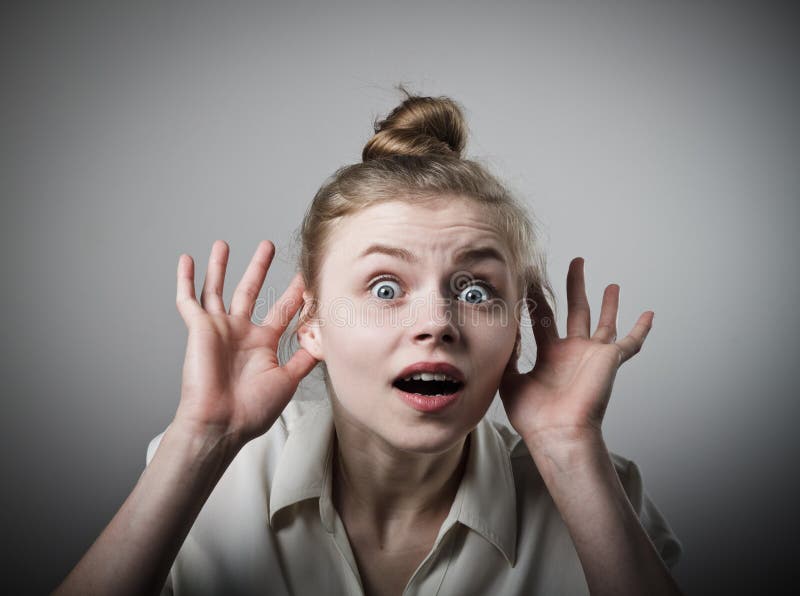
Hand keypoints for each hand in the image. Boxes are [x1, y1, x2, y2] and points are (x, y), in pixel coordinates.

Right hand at [173, 240, 317, 448]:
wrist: (221, 423)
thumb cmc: (252, 410)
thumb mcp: (288, 380)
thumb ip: (304, 358)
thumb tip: (326, 342)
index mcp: (262, 344)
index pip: (283, 310)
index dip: (296, 293)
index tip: (307, 276)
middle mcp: (240, 333)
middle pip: (251, 291)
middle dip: (259, 268)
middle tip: (268, 246)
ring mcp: (218, 329)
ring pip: (218, 289)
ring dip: (221, 267)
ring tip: (224, 244)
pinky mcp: (198, 329)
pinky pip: (188, 300)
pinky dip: (186, 280)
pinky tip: (187, 260)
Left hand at [499, 257, 652, 445]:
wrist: (557, 433)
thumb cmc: (533, 416)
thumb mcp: (510, 379)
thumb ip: (508, 355)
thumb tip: (505, 331)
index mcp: (550, 355)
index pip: (543, 318)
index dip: (537, 297)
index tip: (530, 276)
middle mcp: (572, 351)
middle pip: (574, 310)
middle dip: (574, 286)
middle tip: (576, 262)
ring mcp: (592, 355)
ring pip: (602, 321)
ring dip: (607, 303)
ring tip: (612, 283)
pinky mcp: (609, 360)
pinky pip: (630, 343)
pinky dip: (641, 329)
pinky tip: (650, 314)